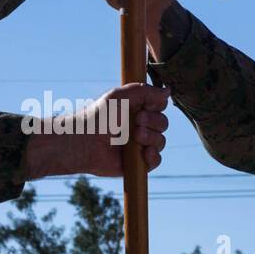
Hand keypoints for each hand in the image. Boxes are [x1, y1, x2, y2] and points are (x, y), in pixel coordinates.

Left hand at [24, 83, 168, 178]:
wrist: (85, 141)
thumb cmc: (99, 116)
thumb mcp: (121, 96)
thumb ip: (145, 91)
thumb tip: (168, 92)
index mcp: (137, 110)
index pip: (160, 107)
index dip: (157, 106)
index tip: (145, 106)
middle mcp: (140, 127)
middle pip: (163, 123)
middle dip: (153, 121)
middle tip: (137, 121)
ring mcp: (139, 145)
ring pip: (161, 141)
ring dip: (151, 137)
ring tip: (135, 136)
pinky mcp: (137, 162)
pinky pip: (156, 160)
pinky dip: (153, 156)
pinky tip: (144, 152)